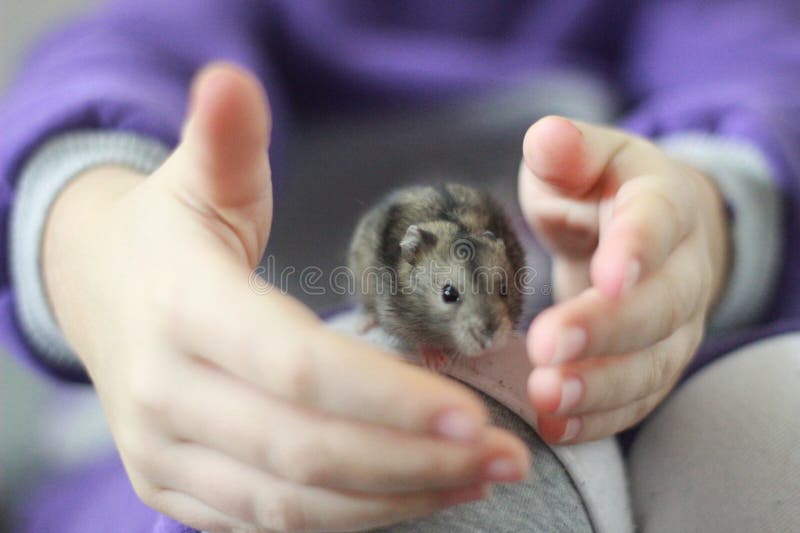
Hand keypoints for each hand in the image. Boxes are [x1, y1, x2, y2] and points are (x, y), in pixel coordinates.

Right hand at [43, 63, 529, 531]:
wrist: (95, 293)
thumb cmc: (169, 233)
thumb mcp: (198, 178)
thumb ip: (224, 138)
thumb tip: (229, 77)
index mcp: (180, 311)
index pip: (294, 367)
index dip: (386, 397)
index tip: (474, 412)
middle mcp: (164, 396)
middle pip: (304, 448)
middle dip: (413, 460)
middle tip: (505, 456)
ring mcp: (164, 454)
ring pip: (293, 502)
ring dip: (397, 497)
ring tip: (481, 477)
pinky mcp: (175, 489)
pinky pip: (272, 521)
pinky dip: (353, 517)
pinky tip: (419, 495)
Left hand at [518, 116, 729, 443]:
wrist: (645, 233)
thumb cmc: (598, 191)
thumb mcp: (581, 161)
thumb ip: (565, 153)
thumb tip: (547, 137)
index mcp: (663, 204)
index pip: (659, 223)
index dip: (637, 249)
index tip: (608, 274)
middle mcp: (681, 270)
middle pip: (659, 306)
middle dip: (604, 331)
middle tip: (546, 348)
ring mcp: (675, 325)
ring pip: (653, 364)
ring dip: (599, 388)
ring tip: (546, 399)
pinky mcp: (656, 363)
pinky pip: (639, 400)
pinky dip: (599, 420)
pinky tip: (556, 428)